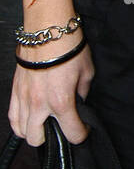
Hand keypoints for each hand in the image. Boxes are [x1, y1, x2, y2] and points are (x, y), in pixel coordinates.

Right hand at [8, 0, 92, 145]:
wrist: (47, 29)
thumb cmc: (68, 47)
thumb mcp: (87, 72)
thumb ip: (83, 93)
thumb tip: (79, 102)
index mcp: (61, 101)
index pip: (72, 133)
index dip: (81, 134)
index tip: (84, 129)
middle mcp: (39, 104)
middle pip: (38, 139)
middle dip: (52, 139)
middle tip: (61, 127)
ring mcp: (24, 98)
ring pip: (21, 131)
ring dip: (34, 132)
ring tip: (45, 124)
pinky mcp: (15, 90)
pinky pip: (12, 117)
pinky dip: (20, 123)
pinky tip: (29, 119)